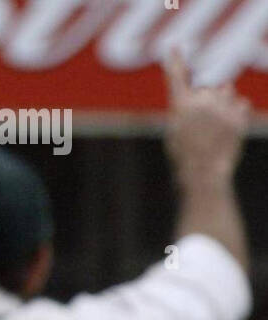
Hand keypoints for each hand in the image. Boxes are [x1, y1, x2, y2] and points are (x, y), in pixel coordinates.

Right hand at [164, 51, 250, 187]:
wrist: (203, 175)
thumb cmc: (185, 157)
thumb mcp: (176, 131)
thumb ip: (188, 107)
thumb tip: (214, 88)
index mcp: (182, 106)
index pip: (177, 77)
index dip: (175, 62)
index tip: (174, 48)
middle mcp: (202, 102)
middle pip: (208, 88)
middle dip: (207, 100)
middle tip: (202, 127)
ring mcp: (221, 108)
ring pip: (226, 92)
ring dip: (222, 104)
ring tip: (215, 128)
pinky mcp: (237, 116)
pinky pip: (241, 105)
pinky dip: (236, 115)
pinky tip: (227, 132)